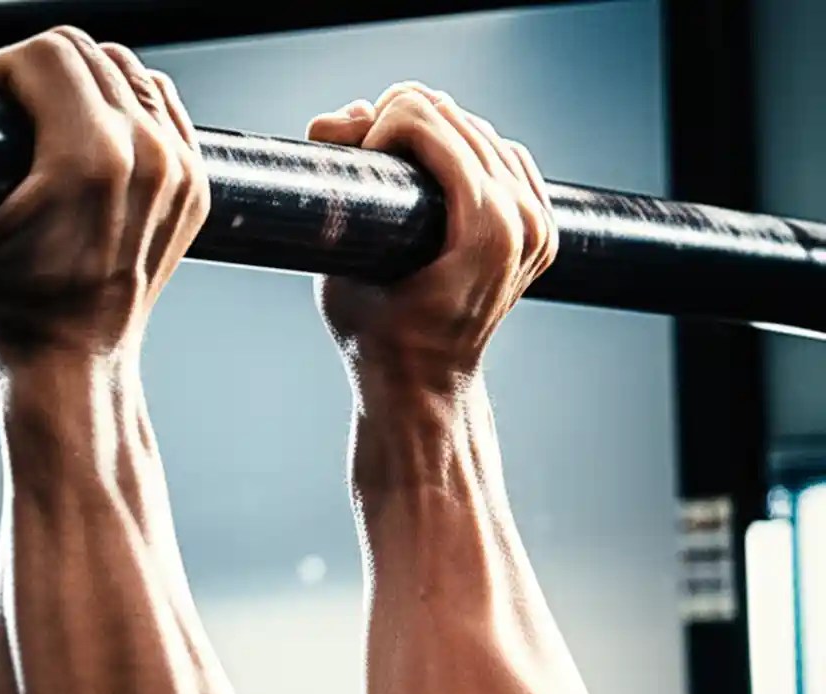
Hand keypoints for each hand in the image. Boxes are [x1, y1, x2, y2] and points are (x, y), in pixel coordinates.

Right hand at [0, 28, 208, 359]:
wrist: (77, 351)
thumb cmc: (13, 298)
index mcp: (90, 158)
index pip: (45, 53)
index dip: (1, 68)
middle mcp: (145, 155)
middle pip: (87, 51)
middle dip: (38, 67)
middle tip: (15, 108)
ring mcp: (178, 169)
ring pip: (129, 68)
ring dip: (86, 77)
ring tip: (55, 116)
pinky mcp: (195, 183)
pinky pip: (166, 104)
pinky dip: (131, 101)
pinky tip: (101, 128)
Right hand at [306, 83, 556, 391]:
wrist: (423, 384)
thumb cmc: (376, 335)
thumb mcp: (340, 267)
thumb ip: (343, 190)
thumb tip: (345, 119)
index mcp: (486, 232)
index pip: (431, 122)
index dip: (382, 124)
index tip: (356, 155)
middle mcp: (523, 224)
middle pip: (455, 118)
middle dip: (402, 120)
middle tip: (363, 150)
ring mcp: (539, 227)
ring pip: (482, 131)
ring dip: (434, 130)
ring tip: (391, 157)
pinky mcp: (542, 229)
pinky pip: (507, 156)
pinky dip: (469, 148)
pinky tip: (434, 165)